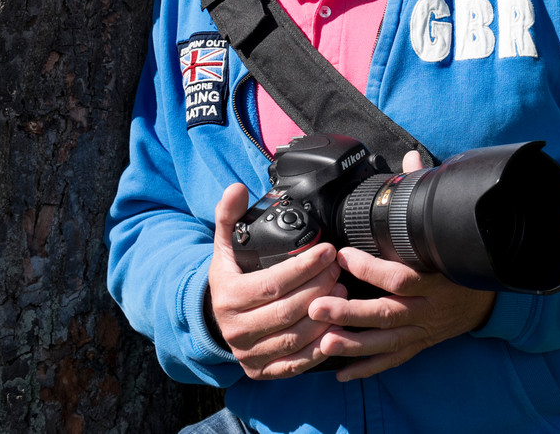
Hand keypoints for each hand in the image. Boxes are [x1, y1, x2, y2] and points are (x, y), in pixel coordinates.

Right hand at [207, 183, 346, 379]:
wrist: (217, 320)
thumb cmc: (231, 278)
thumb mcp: (224, 247)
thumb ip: (229, 216)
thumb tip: (236, 188)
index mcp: (227, 297)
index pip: (272, 284)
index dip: (304, 267)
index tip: (327, 251)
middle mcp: (236, 329)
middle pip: (287, 311)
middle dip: (319, 288)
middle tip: (339, 270)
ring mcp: (250, 354)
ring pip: (295, 338)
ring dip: (324, 315)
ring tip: (343, 291)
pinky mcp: (263, 371)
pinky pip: (297, 363)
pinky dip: (320, 348)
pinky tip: (337, 326)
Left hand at [306, 150, 496, 380]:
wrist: (490, 300)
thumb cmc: (462, 260)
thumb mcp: (445, 228)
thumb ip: (426, 192)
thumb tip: (410, 157)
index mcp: (432, 278)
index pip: (399, 276)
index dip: (369, 268)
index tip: (342, 255)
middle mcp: (426, 308)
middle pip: (386, 313)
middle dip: (349, 313)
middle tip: (316, 307)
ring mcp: (422, 330)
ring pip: (385, 342)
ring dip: (352, 344)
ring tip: (322, 340)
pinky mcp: (418, 345)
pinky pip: (391, 360)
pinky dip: (366, 368)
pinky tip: (339, 372)